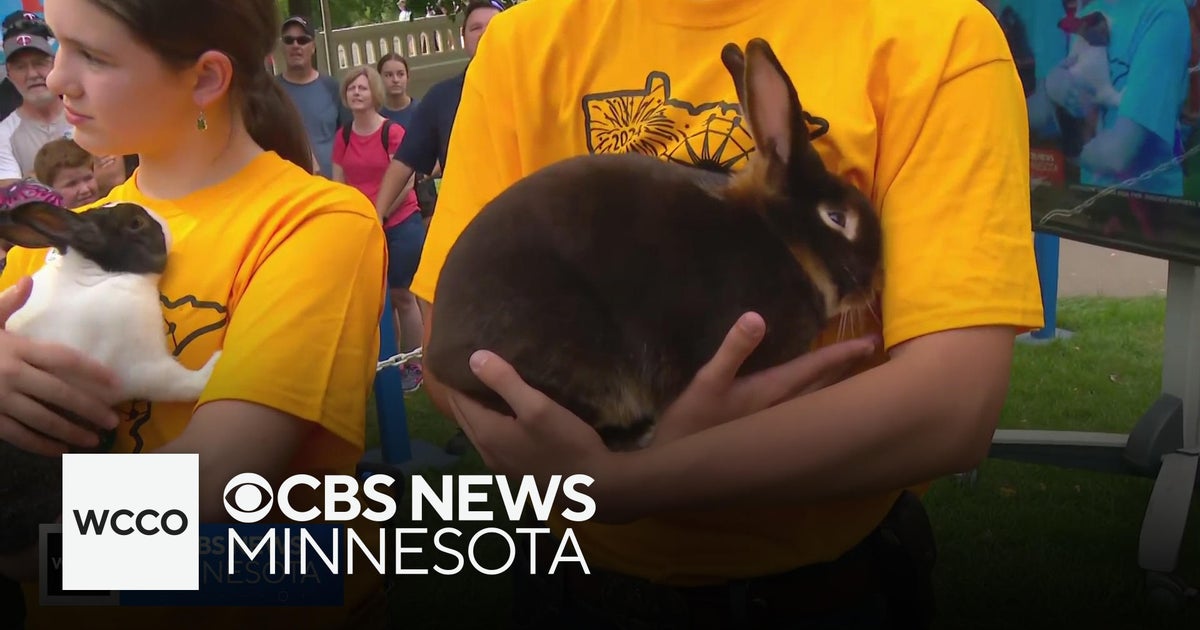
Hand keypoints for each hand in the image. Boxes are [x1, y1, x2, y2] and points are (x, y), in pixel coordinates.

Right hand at [0, 277, 122, 455]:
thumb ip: (7, 303)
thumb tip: (28, 280)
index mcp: (16, 348)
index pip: (63, 359)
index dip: (92, 370)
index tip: (115, 382)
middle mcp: (12, 374)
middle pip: (60, 392)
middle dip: (89, 407)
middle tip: (113, 420)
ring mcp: (0, 399)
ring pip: (43, 419)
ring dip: (71, 431)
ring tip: (94, 439)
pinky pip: (19, 435)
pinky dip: (42, 445)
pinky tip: (61, 450)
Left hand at [447, 351, 610, 486]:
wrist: (592, 487)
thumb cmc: (565, 443)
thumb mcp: (537, 406)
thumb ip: (505, 382)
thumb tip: (474, 357)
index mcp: (487, 433)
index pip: (458, 400)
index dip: (454, 378)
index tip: (455, 355)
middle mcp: (486, 451)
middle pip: (464, 415)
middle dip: (461, 391)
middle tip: (467, 364)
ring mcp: (500, 464)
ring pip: (477, 429)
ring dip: (475, 407)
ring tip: (485, 383)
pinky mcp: (514, 471)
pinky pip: (491, 440)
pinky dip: (489, 421)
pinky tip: (505, 413)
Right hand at [650, 312, 878, 444]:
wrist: (678, 467)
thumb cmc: (691, 423)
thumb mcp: (707, 381)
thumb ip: (733, 349)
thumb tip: (756, 317)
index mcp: (772, 393)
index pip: (815, 369)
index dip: (842, 354)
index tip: (871, 342)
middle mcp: (783, 411)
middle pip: (826, 386)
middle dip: (848, 368)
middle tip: (873, 352)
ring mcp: (777, 426)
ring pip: (818, 402)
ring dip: (838, 385)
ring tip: (855, 373)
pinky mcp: (768, 436)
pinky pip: (806, 415)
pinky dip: (820, 402)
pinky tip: (819, 402)